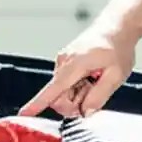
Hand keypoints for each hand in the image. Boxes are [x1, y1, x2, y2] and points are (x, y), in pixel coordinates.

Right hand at [18, 27, 134, 117]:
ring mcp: (63, 61)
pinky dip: (77, 87)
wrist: (117, 27)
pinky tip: (90, 77)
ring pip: (62, 92)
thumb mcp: (116, 75)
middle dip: (75, 104)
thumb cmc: (118, 47)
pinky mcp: (65, 62)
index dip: (37, 104)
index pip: (52, 90)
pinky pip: (65, 84)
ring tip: (95, 81)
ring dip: (78, 95)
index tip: (24, 114)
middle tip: (95, 94)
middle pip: (57, 97)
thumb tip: (86, 112)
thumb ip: (99, 96)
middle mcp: (64, 62)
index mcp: (75, 64)